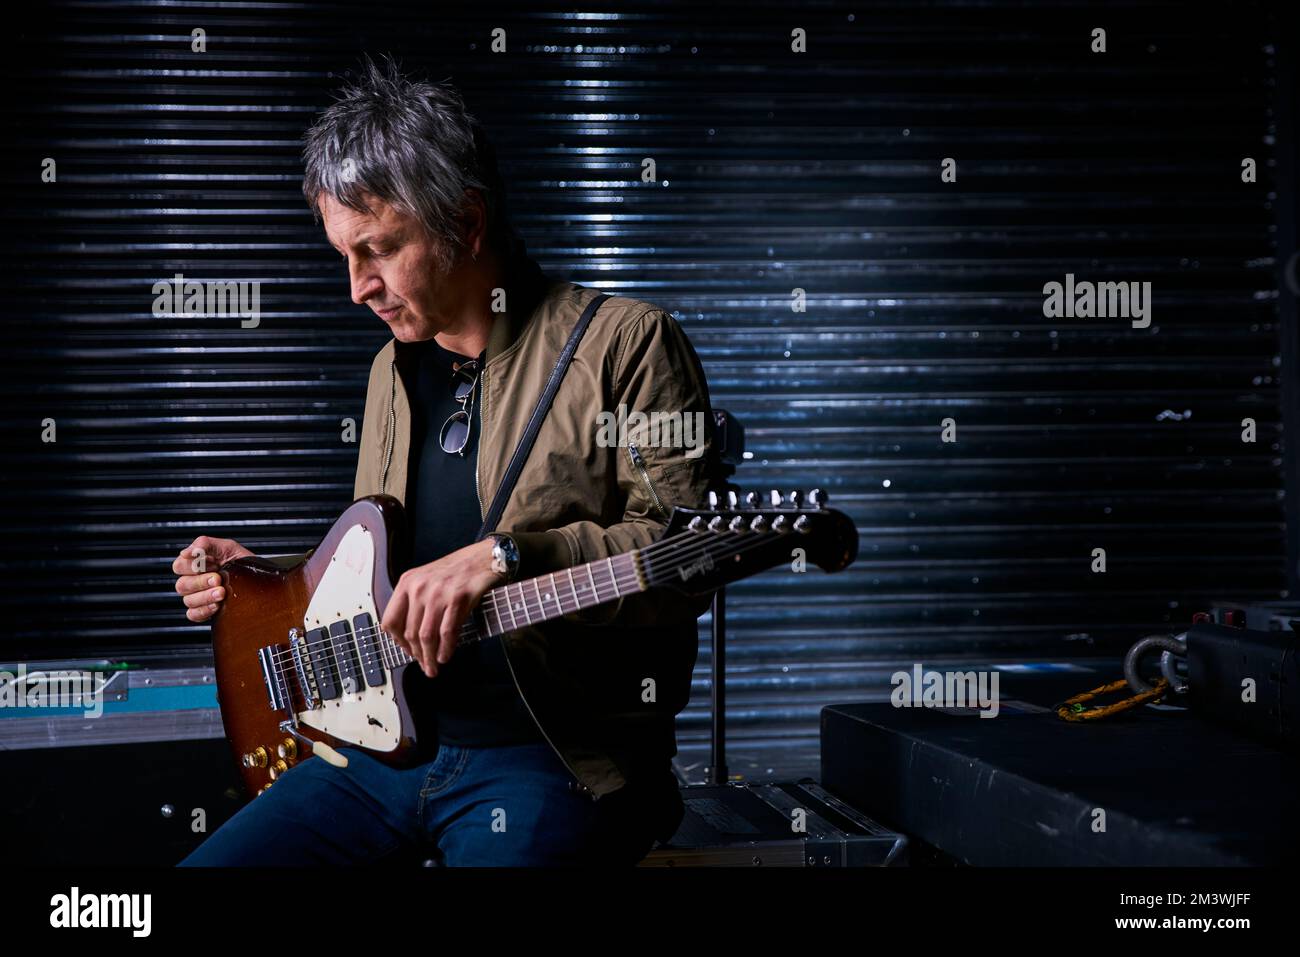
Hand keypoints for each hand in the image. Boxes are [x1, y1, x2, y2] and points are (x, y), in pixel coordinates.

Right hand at [172, 536, 254, 621]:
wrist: (257, 579)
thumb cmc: (240, 562)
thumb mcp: (227, 547)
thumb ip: (205, 544)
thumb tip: (186, 552)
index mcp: (194, 565)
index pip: (179, 566)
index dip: (192, 566)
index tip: (211, 563)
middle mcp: (193, 581)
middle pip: (182, 585)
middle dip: (201, 582)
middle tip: (218, 578)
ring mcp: (197, 597)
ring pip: (188, 600)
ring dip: (205, 596)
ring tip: (222, 592)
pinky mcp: (203, 611)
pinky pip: (194, 615)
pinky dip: (204, 610)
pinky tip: (217, 605)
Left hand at [381, 539, 503, 677]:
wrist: (484, 558)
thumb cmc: (457, 571)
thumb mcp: (427, 579)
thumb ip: (415, 602)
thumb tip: (409, 637)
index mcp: (407, 582)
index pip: (390, 621)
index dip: (397, 642)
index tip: (407, 651)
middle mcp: (419, 587)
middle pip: (409, 633)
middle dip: (417, 656)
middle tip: (424, 666)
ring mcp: (438, 593)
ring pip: (427, 636)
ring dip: (430, 657)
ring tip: (434, 667)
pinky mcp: (458, 598)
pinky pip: (447, 632)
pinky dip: (446, 649)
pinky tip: (446, 656)